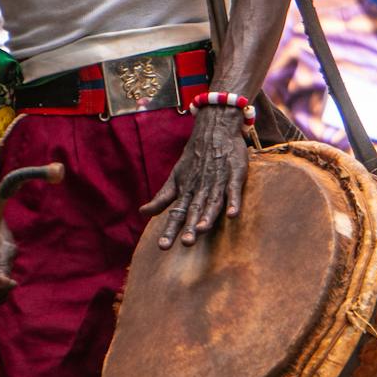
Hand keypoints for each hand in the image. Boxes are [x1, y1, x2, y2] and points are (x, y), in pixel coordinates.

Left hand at [141, 108, 248, 247]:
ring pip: (213, 202)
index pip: (177, 214)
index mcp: (186, 191)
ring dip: (209, 216)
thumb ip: (162, 198)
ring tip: (203, 230)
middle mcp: (200, 188)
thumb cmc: (194, 157)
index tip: (163, 247)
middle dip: (191, 227)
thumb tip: (142, 213)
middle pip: (195, 210)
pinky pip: (233, 190)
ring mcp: (218, 182)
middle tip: (186, 243)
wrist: (214, 129)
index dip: (170, 229)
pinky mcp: (234, 175)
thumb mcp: (175, 177)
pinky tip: (233, 215)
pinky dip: (234, 202)